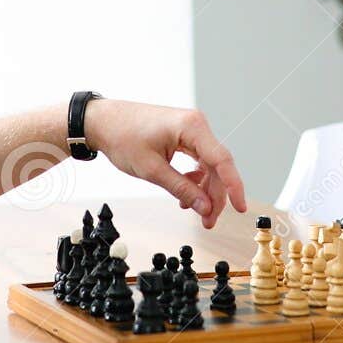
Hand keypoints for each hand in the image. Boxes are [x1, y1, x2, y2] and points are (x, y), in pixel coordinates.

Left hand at [83, 100, 247, 227]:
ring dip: (203, 190)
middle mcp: (196, 125)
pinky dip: (193, 179)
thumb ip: (181, 188)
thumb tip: (205, 207)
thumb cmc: (122, 137)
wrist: (101, 121)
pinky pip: (197, 160)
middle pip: (216, 166)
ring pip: (207, 166)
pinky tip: (184, 194)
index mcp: (192, 127)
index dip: (234, 186)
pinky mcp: (182, 135)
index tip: (240, 208)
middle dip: (214, 196)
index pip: (222, 160)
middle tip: (207, 221)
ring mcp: (189, 130)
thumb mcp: (152, 170)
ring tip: (193, 211)